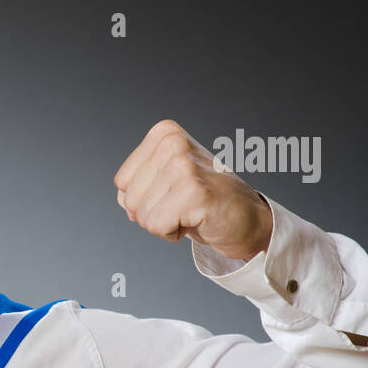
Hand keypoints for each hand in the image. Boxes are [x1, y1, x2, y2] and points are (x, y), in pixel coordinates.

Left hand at [114, 120, 271, 261]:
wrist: (245, 219)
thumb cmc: (205, 201)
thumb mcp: (165, 181)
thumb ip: (136, 184)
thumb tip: (124, 200)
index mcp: (164, 134)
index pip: (121, 182)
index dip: (144, 198)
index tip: (174, 192)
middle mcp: (172, 143)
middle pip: (128, 199)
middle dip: (152, 212)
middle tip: (184, 204)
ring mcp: (183, 166)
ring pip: (141, 215)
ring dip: (164, 223)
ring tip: (190, 211)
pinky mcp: (193, 192)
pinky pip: (156, 226)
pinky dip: (172, 233)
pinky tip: (196, 220)